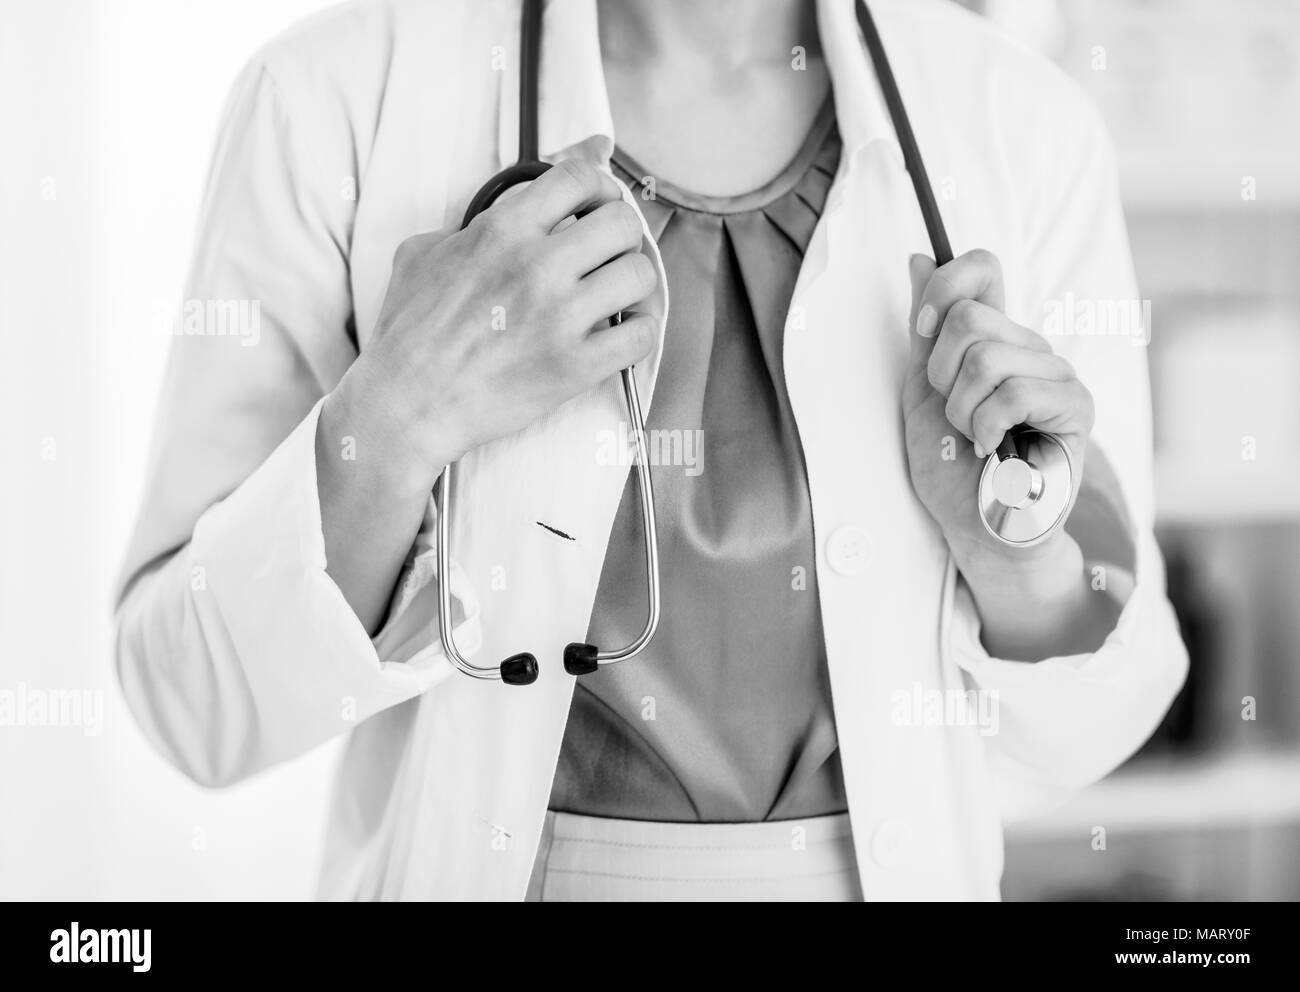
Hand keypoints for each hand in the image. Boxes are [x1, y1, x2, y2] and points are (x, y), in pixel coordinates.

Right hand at [337, 158, 658, 492]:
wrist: (404, 405)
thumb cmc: (410, 328)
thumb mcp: (429, 248)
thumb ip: (493, 202)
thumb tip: (573, 153)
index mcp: (501, 230)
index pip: (580, 176)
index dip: (598, 186)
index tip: (594, 206)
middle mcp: (536, 267)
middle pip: (621, 223)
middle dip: (620, 235)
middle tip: (606, 255)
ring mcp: (558, 318)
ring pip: (640, 274)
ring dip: (633, 282)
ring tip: (614, 294)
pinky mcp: (574, 367)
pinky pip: (642, 335)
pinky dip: (641, 330)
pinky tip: (622, 332)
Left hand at [902, 250, 1094, 573]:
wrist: (974, 521)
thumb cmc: (949, 461)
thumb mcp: (923, 389)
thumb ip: (925, 328)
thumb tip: (918, 258)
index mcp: (994, 335)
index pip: (981, 267)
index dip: (943, 287)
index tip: (924, 331)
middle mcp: (1029, 345)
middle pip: (969, 317)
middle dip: (942, 374)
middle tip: (954, 411)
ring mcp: (1056, 373)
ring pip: (986, 359)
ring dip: (962, 410)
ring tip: (974, 436)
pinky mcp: (1076, 407)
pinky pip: (1015, 394)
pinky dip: (986, 428)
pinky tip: (992, 449)